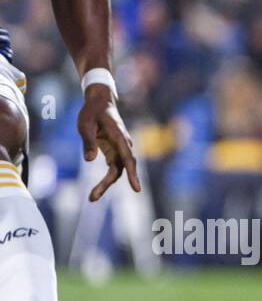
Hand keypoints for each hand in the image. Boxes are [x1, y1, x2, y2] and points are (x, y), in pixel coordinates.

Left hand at [78, 84, 140, 201]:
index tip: (136, 190)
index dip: (132, 175)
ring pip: (117, 171)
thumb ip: (88, 142)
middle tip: (93, 197)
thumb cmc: (92, 112)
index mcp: (119, 138)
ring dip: (106, 184)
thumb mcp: (85, 125)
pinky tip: (97, 189)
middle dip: (107, 184)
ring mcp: (120, 150)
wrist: (100, 102)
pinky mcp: (114, 152)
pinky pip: (114, 169)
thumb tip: (89, 160)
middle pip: (121, 170)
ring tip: (92, 197)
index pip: (127, 159)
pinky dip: (107, 180)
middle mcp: (123, 146)